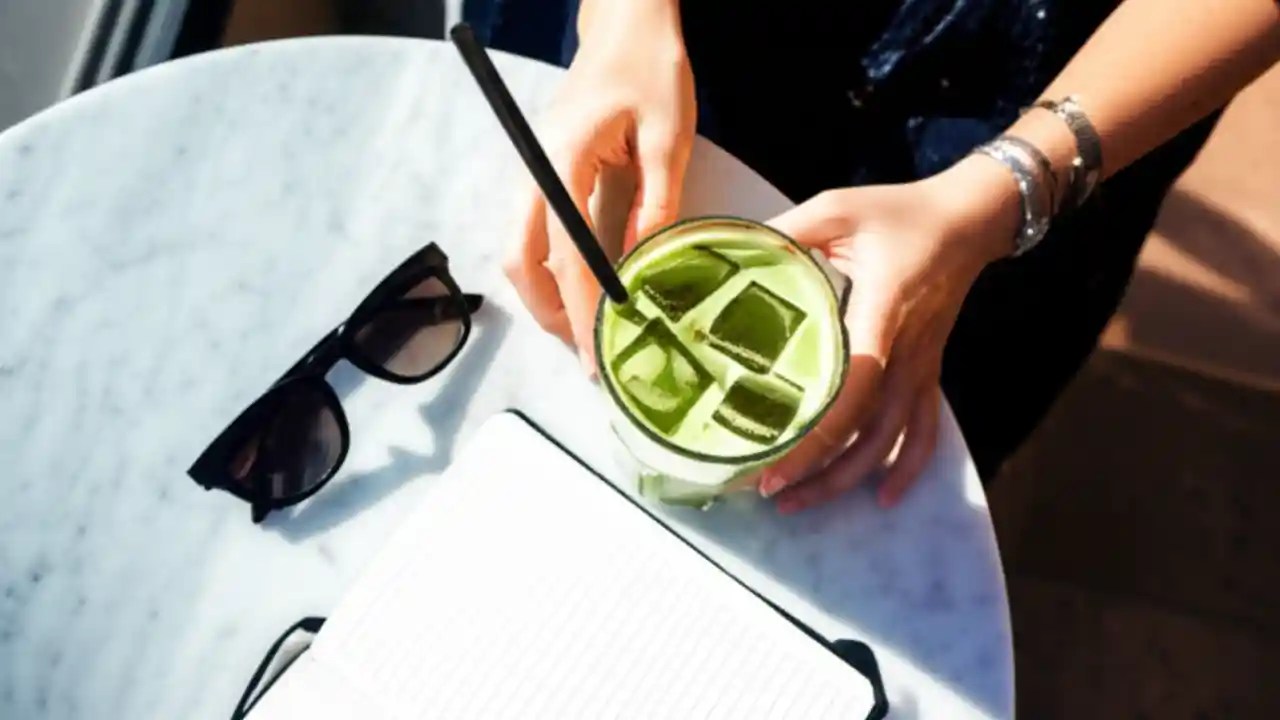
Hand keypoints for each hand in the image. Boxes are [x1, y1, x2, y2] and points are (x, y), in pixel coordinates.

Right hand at [504, 0, 694, 368]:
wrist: (625, 23)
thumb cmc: (650, 68)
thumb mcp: (668, 138)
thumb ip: (656, 205)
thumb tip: (643, 267)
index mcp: (564, 160)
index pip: (567, 254)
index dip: (581, 309)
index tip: (596, 353)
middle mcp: (535, 169)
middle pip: (519, 260)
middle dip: (546, 313)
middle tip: (584, 352)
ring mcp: (533, 169)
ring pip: (518, 249)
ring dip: (543, 293)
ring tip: (583, 327)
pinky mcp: (543, 170)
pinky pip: (532, 231)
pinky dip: (548, 267)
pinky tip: (579, 286)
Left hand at [758, 156, 1021, 511]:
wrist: (970, 218)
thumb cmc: (901, 212)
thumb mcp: (836, 208)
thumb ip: (785, 231)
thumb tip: (731, 248)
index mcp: (881, 313)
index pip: (852, 389)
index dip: (815, 435)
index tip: (775, 464)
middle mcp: (907, 352)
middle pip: (869, 431)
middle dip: (822, 471)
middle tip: (773, 495)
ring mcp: (922, 365)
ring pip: (892, 440)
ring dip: (850, 477)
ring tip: (803, 501)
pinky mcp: (929, 369)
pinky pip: (923, 428)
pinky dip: (907, 466)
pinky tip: (883, 496)